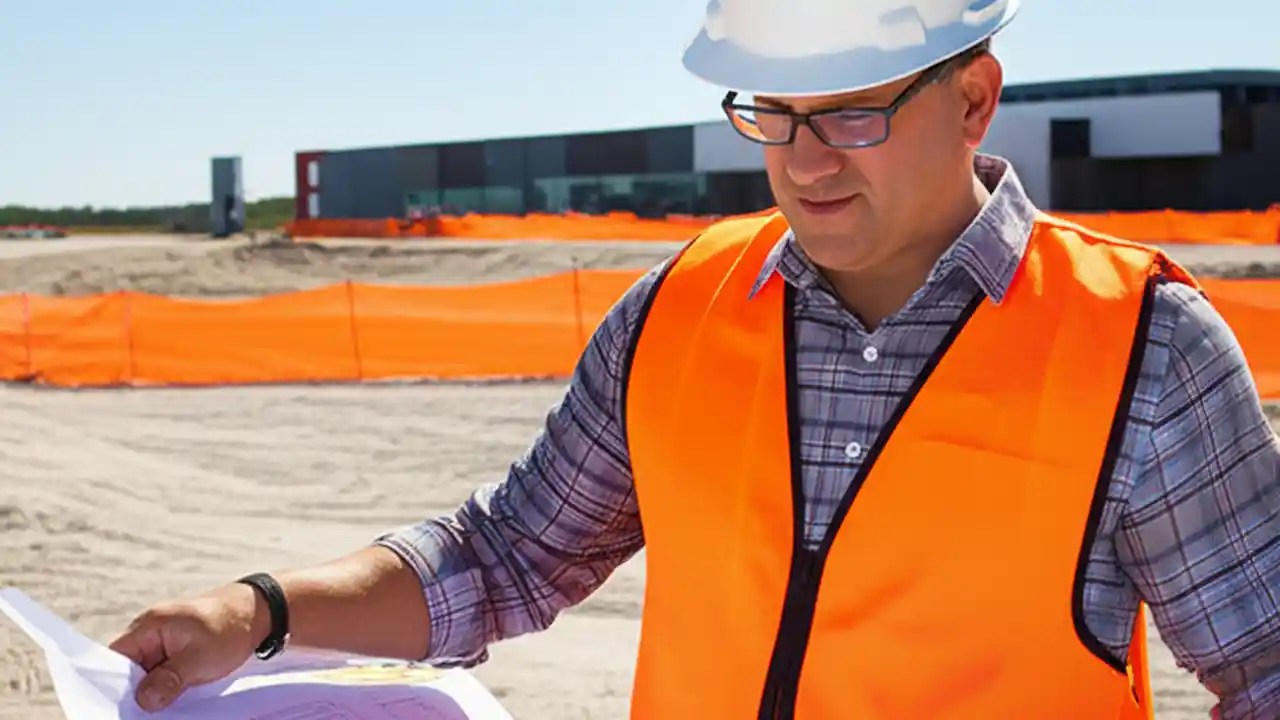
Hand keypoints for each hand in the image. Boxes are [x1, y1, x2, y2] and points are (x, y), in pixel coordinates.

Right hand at [108, 582, 269, 712]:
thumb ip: (168, 679)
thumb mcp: (199, 658)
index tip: (116, 709)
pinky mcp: (176, 651)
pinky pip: (160, 672)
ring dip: (151, 692)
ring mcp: (162, 642)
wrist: (260, 614)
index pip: (113, 659)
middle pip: (127, 670)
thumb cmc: (229, 629)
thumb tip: (142, 702)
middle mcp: (149, 633)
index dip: (111, 685)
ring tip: (155, 711)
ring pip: (145, 674)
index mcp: (148, 627)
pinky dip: (164, 687)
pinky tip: (168, 703)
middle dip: (132, 693)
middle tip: (139, 715)